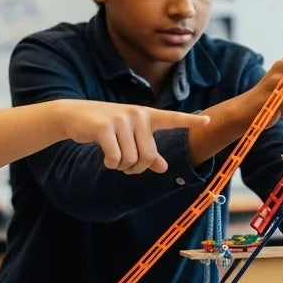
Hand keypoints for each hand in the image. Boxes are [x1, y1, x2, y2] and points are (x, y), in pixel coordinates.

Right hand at [53, 100, 209, 173]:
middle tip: (126, 166)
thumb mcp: (128, 136)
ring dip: (122, 167)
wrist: (74, 115)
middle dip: (136, 168)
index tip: (208, 121)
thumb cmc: (105, 127)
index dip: (190, 121)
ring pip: (131, 160)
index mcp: (146, 116)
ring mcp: (121, 120)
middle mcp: (137, 115)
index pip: (172, 118)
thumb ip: (147, 150)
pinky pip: (116, 158)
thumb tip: (163, 168)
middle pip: (148, 156)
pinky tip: (104, 158)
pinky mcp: (105, 128)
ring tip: (113, 158)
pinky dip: (111, 164)